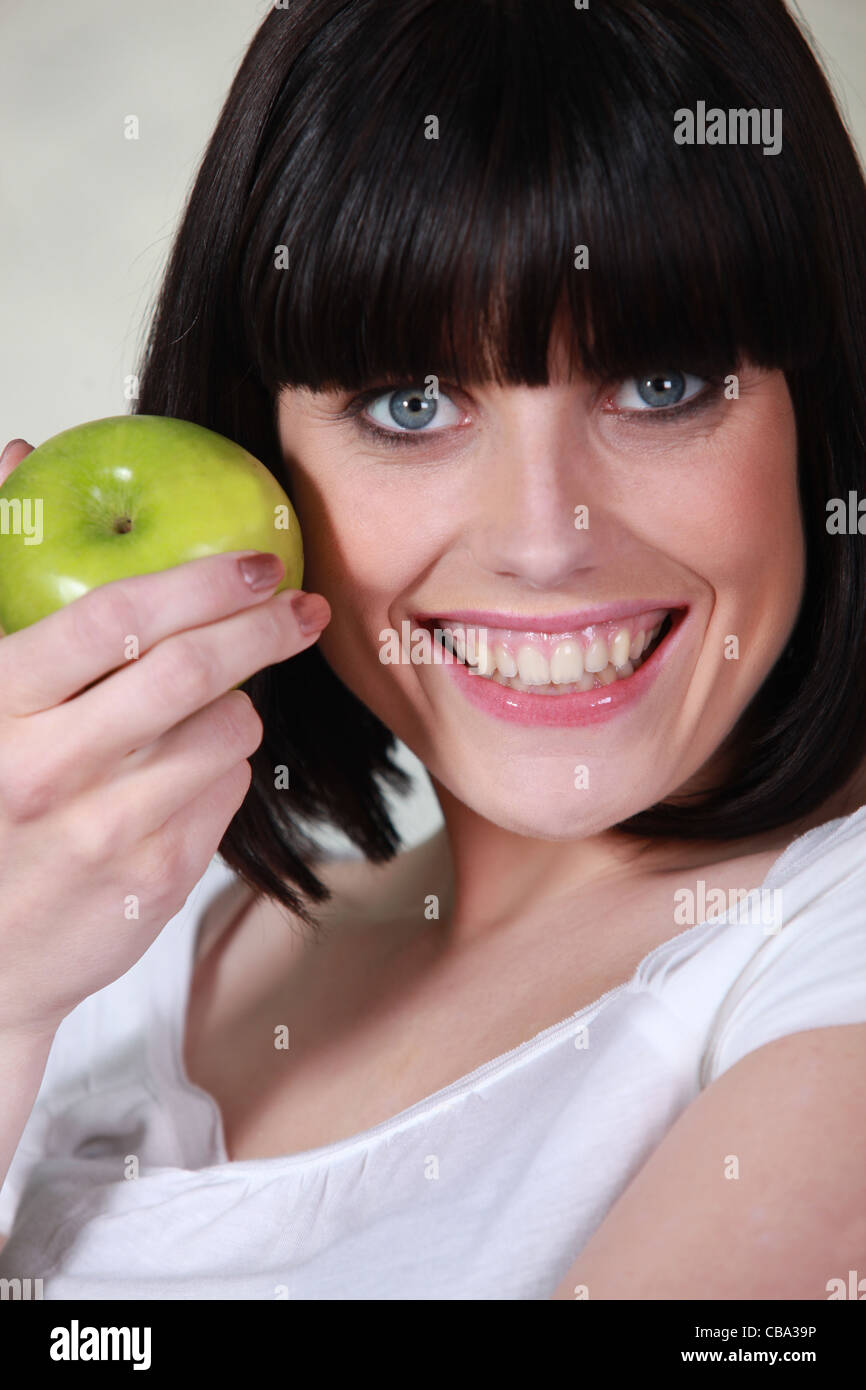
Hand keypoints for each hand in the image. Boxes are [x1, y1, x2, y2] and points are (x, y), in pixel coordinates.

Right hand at [0, 437, 329, 1035]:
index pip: (111, 622)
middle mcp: (45, 768)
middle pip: (190, 674)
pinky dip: (226, 764)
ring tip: (208, 706)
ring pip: (225, 733)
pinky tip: (186, 769)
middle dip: (264, 628)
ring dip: (238, 704)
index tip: (257, 561)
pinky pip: (229, 791)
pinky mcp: (152, 878)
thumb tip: (20, 450)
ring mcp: (103, 830)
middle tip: (303, 607)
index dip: (198, 583)